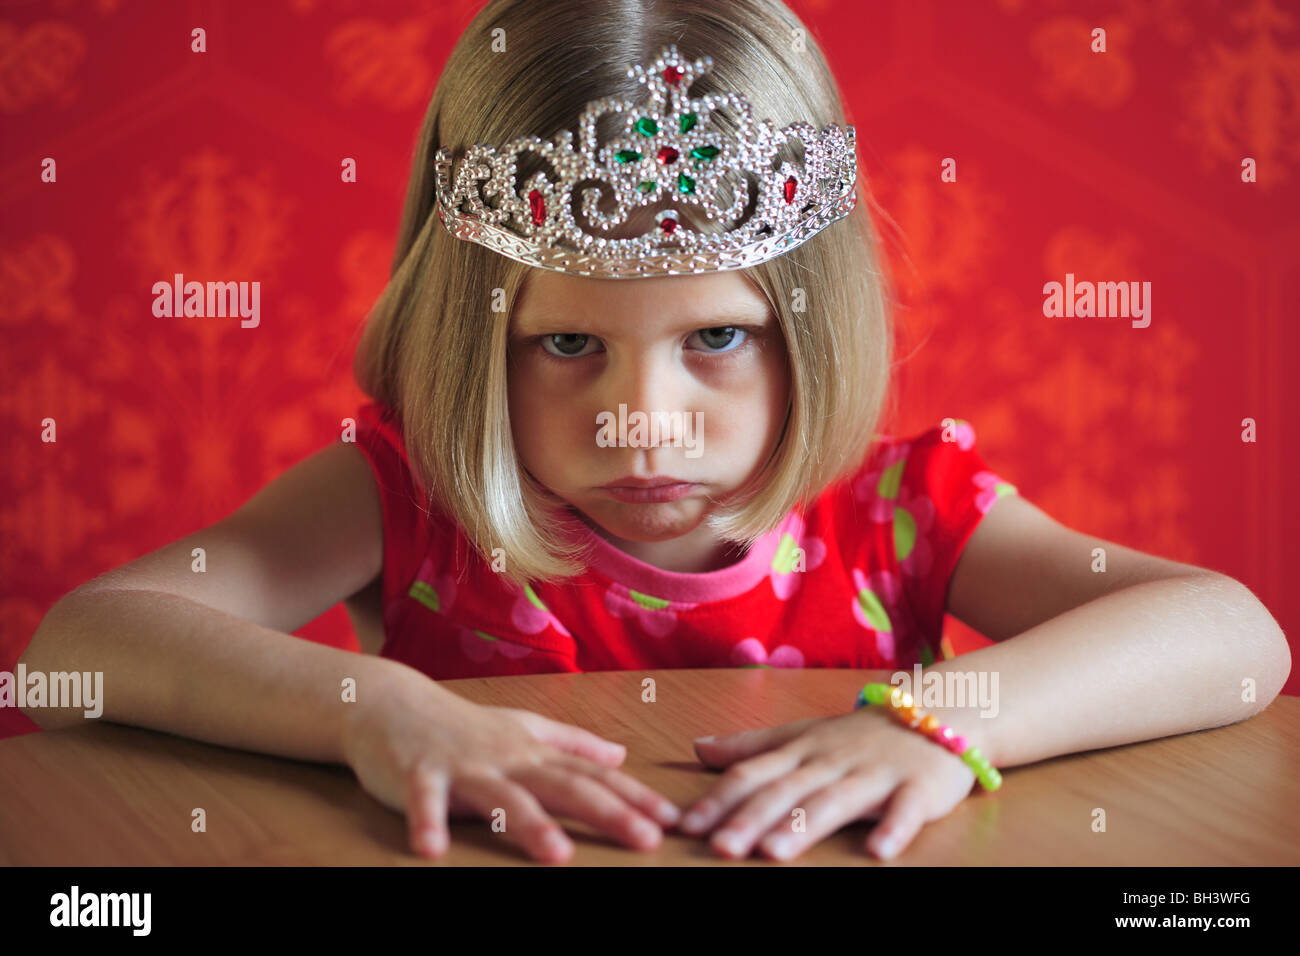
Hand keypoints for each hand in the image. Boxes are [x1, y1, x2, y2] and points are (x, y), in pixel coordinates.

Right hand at [341, 674, 681, 861]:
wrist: (392, 703)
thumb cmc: (462, 724)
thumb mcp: (524, 728)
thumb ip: (573, 743)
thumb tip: (620, 755)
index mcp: (533, 753)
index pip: (593, 775)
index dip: (634, 797)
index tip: (674, 820)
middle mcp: (506, 758)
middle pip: (564, 786)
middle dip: (607, 813)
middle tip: (646, 840)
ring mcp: (463, 766)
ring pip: (501, 797)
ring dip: (529, 825)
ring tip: (558, 856)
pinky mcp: (418, 774)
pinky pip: (424, 801)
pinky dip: (427, 823)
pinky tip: (432, 851)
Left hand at [679, 706, 986, 860]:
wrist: (938, 710)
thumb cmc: (860, 735)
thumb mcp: (802, 735)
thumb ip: (752, 747)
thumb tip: (697, 747)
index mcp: (802, 751)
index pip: (753, 774)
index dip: (719, 800)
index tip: (685, 826)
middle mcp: (832, 761)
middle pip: (787, 791)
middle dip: (751, 819)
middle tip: (720, 848)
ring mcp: (875, 773)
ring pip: (836, 800)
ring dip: (805, 825)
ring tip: (774, 853)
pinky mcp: (919, 787)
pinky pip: (906, 809)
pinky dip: (894, 828)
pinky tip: (877, 851)